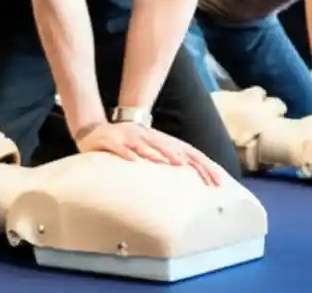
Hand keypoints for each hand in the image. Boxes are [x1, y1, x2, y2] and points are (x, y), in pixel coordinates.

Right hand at [76, 122, 222, 186]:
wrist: (93, 130)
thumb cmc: (125, 144)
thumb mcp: (147, 150)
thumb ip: (165, 160)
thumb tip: (189, 178)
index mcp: (159, 140)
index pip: (186, 152)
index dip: (202, 165)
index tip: (217, 182)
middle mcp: (147, 136)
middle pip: (171, 148)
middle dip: (187, 161)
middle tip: (202, 177)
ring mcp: (129, 137)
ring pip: (146, 145)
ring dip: (159, 153)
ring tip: (172, 163)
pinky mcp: (111, 141)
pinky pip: (120, 148)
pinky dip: (127, 154)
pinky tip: (134, 161)